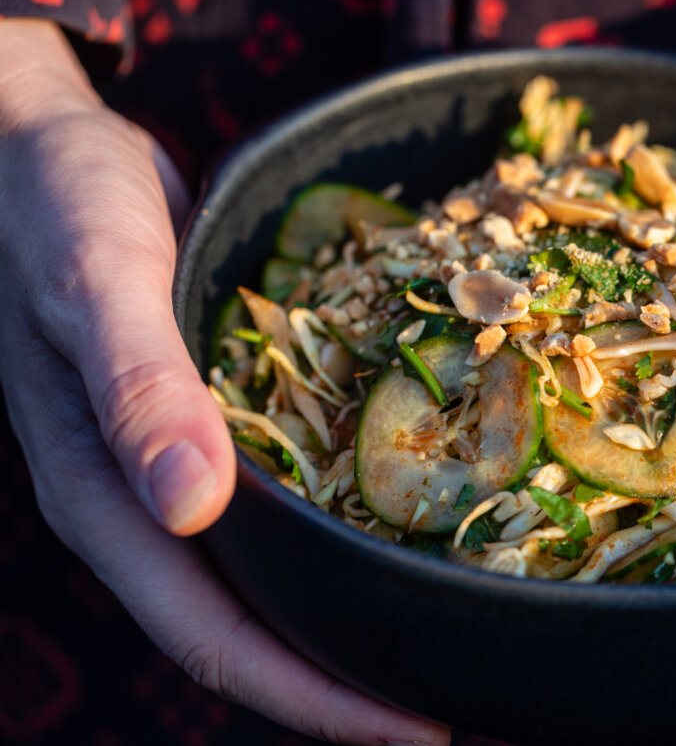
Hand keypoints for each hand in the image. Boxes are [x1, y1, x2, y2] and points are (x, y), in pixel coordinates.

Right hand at [0, 20, 447, 744]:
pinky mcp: (211, 425)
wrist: (40, 153)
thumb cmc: (54, 207)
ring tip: (451, 636)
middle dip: (350, 682)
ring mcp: (176, 468)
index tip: (418, 728)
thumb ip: (138, 389)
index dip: (315, 696)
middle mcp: (145, 502)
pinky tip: (410, 531)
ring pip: (272, 577)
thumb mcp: (96, 284)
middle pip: (254, 629)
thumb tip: (190, 509)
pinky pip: (282, 506)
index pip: (215, 636)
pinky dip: (343, 534)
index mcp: (106, 497)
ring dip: (353, 618)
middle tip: (468, 698)